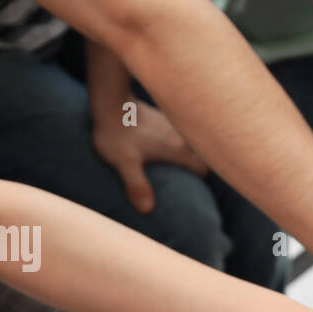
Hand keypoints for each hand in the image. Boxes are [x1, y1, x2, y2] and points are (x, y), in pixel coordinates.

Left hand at [92, 99, 207, 213]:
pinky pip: (176, 130)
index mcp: (177, 149)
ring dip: (187, 150)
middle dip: (199, 163)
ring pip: (189, 140)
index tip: (194, 186)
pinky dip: (174, 139)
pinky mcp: (160, 116)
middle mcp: (180, 136)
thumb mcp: (125, 162)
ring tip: (175, 162)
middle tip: (188, 176)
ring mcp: (171, 124)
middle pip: (200, 153)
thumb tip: (146, 210)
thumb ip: (137, 185)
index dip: (201, 178)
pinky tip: (161, 143)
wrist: (109, 100)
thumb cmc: (116, 134)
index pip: (203, 167)